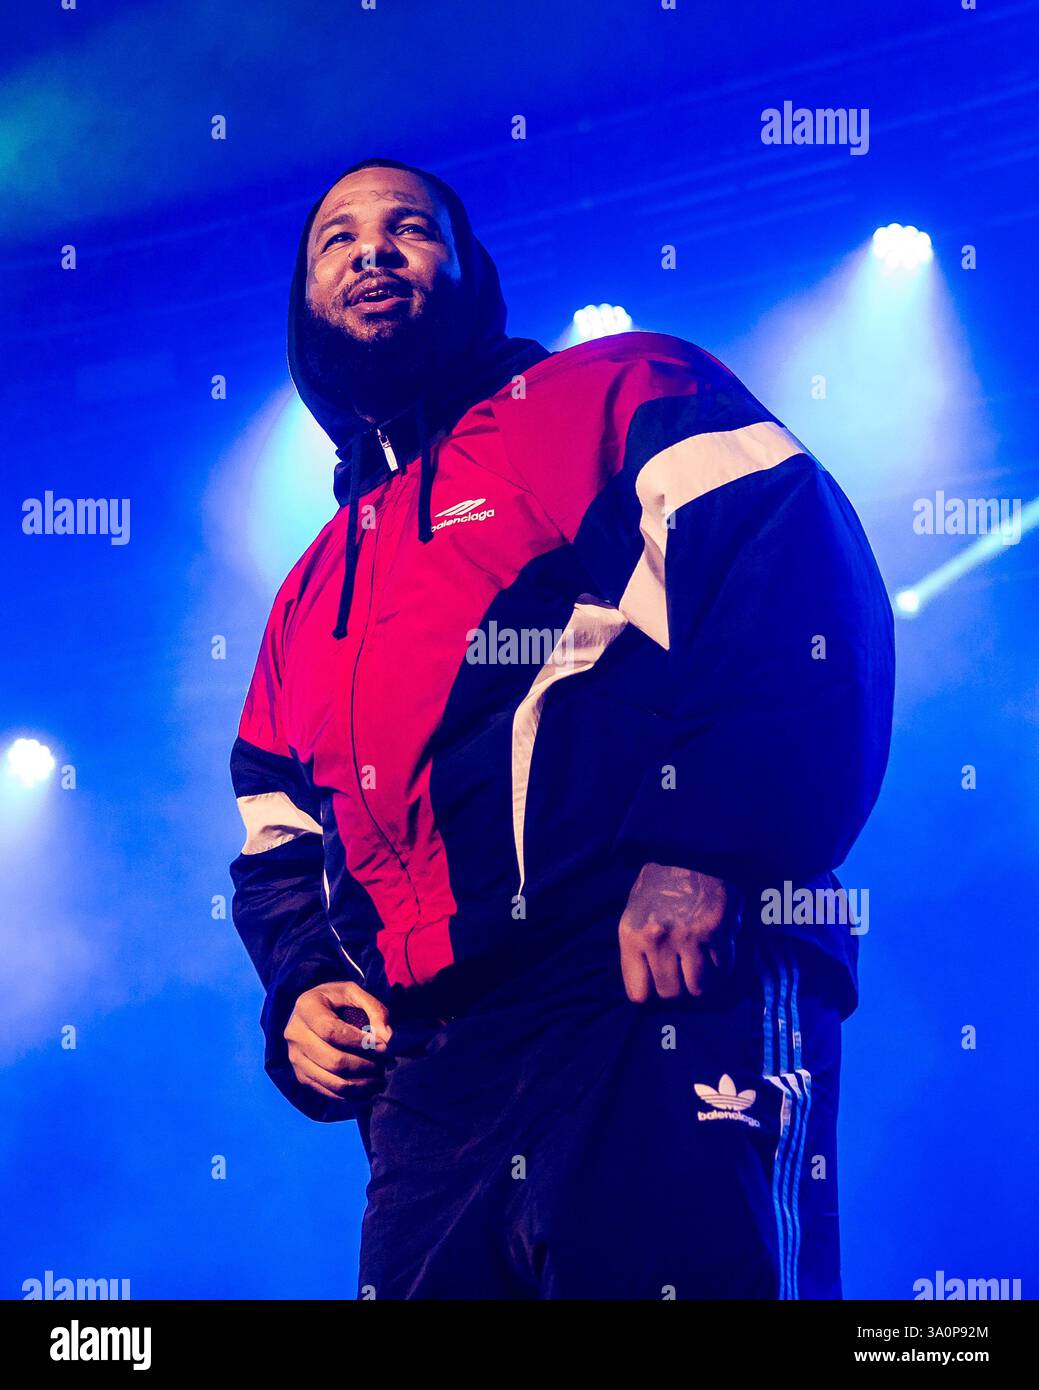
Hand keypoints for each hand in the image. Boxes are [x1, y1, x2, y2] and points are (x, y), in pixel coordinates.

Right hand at [284, 981, 391, 1103]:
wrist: (311, 1012)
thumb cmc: (336, 1000)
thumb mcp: (355, 993)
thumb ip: (375, 1010)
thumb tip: (387, 1039)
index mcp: (306, 1007)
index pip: (332, 1032)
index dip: (360, 1043)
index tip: (384, 1047)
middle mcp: (295, 1034)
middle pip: (333, 1060)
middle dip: (365, 1066)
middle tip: (384, 1064)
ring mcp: (295, 1058)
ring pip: (332, 1081)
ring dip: (361, 1085)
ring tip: (380, 1079)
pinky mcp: (301, 1075)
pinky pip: (328, 1092)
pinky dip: (352, 1095)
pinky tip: (369, 1088)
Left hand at [618, 863, 739, 1001]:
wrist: (692, 848)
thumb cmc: (660, 883)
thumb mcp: (635, 911)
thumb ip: (637, 949)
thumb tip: (646, 988)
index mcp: (633, 934)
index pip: (639, 993)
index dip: (650, 990)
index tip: (657, 981)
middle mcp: (659, 939)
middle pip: (670, 993)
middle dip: (677, 986)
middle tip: (682, 970)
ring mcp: (690, 937)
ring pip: (699, 988)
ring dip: (702, 980)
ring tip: (701, 963)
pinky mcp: (718, 932)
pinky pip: (722, 970)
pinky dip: (721, 967)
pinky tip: (717, 950)